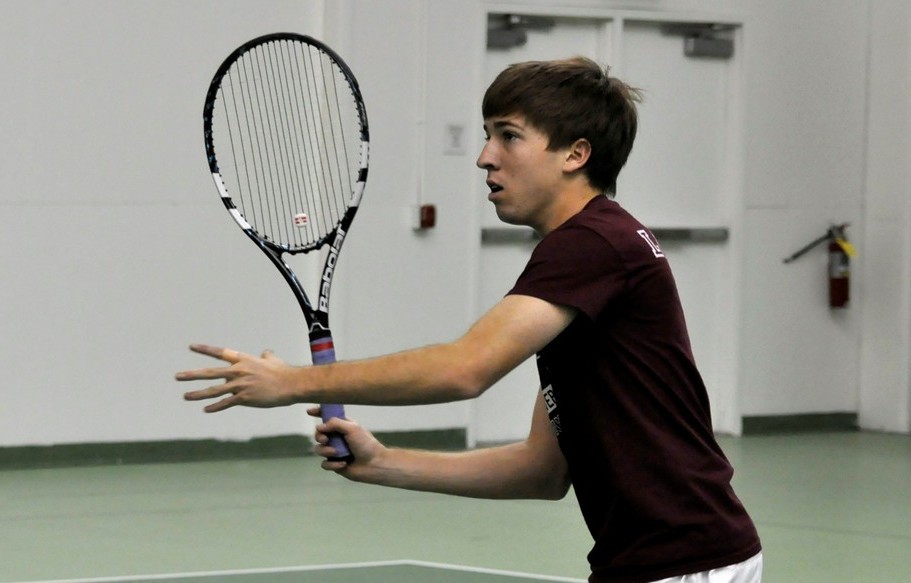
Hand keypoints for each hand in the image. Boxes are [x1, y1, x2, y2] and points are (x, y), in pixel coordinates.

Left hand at [177, 344, 300, 412]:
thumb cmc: (283, 371)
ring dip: (198, 393)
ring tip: (185, 396)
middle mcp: (238, 371)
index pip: (220, 353)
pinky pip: (226, 403)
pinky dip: (215, 406)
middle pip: (210, 373)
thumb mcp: (272, 360)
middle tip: (178, 376)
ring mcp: (240, 385)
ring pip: (214, 390)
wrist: (291, 384)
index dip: (205, 350)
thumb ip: (266, 356)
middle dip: (192, 375)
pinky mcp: (245, 398)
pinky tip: (205, 409)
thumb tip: (266, 352)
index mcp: (243, 360)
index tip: (191, 347)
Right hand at [308, 406, 384, 477]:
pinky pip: (325, 464)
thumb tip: (319, 426)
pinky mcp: (335, 464)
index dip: (318, 412)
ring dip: (326, 451)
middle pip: (319, 434)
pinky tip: (343, 464)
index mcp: (343, 426)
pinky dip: (332, 464)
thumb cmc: (366, 444)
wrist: (375, 464)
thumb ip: (335, 423)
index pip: (328, 417)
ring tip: (336, 453)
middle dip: (319, 436)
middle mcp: (337, 438)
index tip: (309, 411)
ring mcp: (335, 451)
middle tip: (325, 439)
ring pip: (319, 449)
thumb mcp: (352, 428)